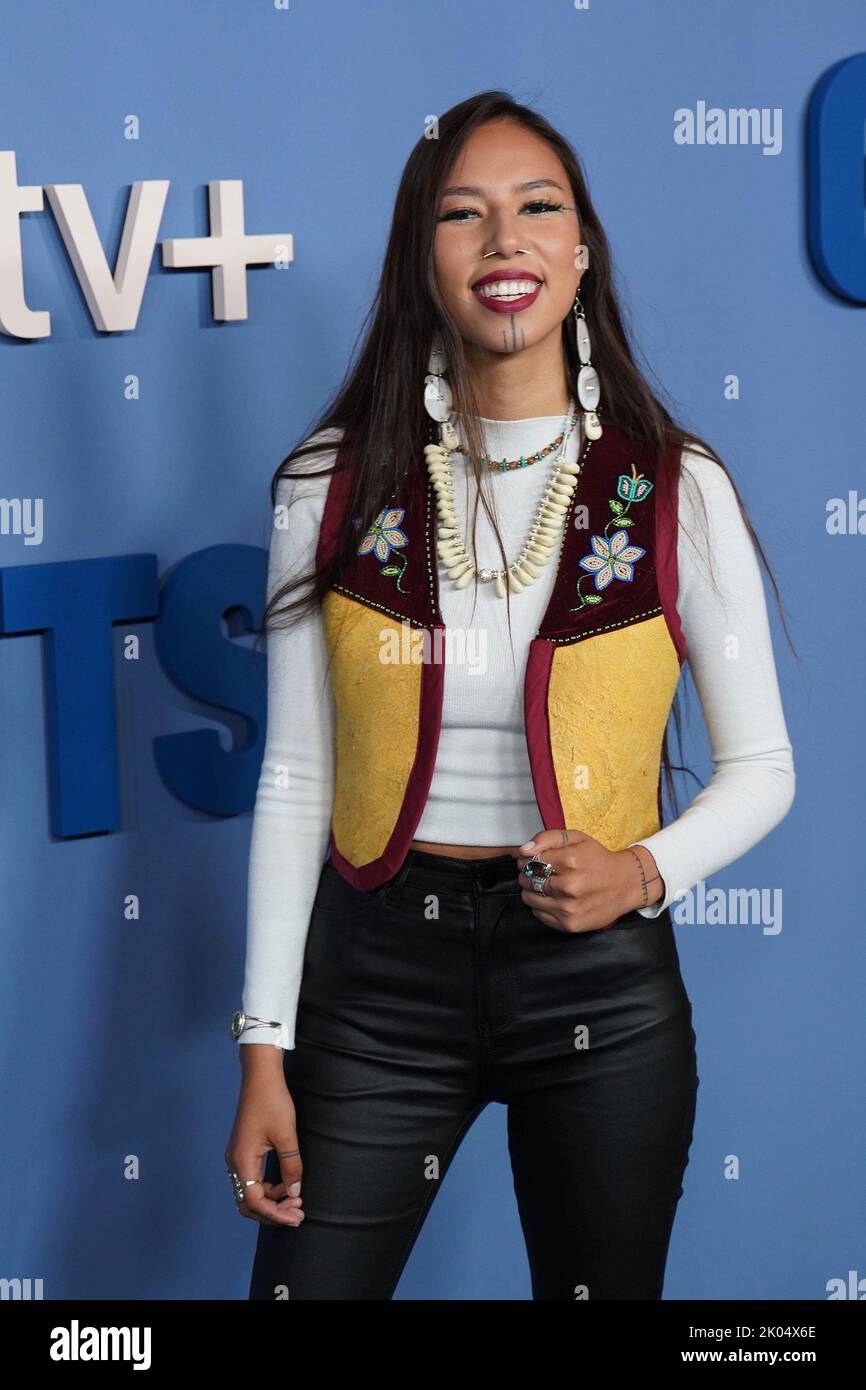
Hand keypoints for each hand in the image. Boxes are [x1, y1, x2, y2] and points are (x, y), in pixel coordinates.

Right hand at [224, 1059, 304, 1227]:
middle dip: (272, 1213)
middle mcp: (235, 1162)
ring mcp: (237, 1157)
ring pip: (250, 1192)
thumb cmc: (273, 1101)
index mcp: (242, 1160)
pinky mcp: (243, 1151)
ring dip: (272, 1201)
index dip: (276, 1214)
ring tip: (296, 1201)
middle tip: (297, 1215)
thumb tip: (295, 1193)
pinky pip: (252, 1180)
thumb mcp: (286, 1135)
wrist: (261, 1077)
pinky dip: (269, 1188)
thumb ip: (291, 1166)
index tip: (296, 1217)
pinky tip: (287, 1185)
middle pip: (248, 1203)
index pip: (255, 1201)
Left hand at [513, 829, 663, 933]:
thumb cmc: (598, 860)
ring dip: (533, 891)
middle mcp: (570, 885)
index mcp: (571, 860)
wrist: (626, 884)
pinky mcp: (570, 924)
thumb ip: (547, 838)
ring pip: (529, 899)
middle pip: (528, 880)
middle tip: (541, 874)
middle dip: (529, 875)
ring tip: (548, 886)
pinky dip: (541, 906)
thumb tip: (523, 850)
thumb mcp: (576, 838)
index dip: (527, 860)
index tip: (532, 861)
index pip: (530, 860)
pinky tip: (555, 899)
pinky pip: (539, 915)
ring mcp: (570, 907)